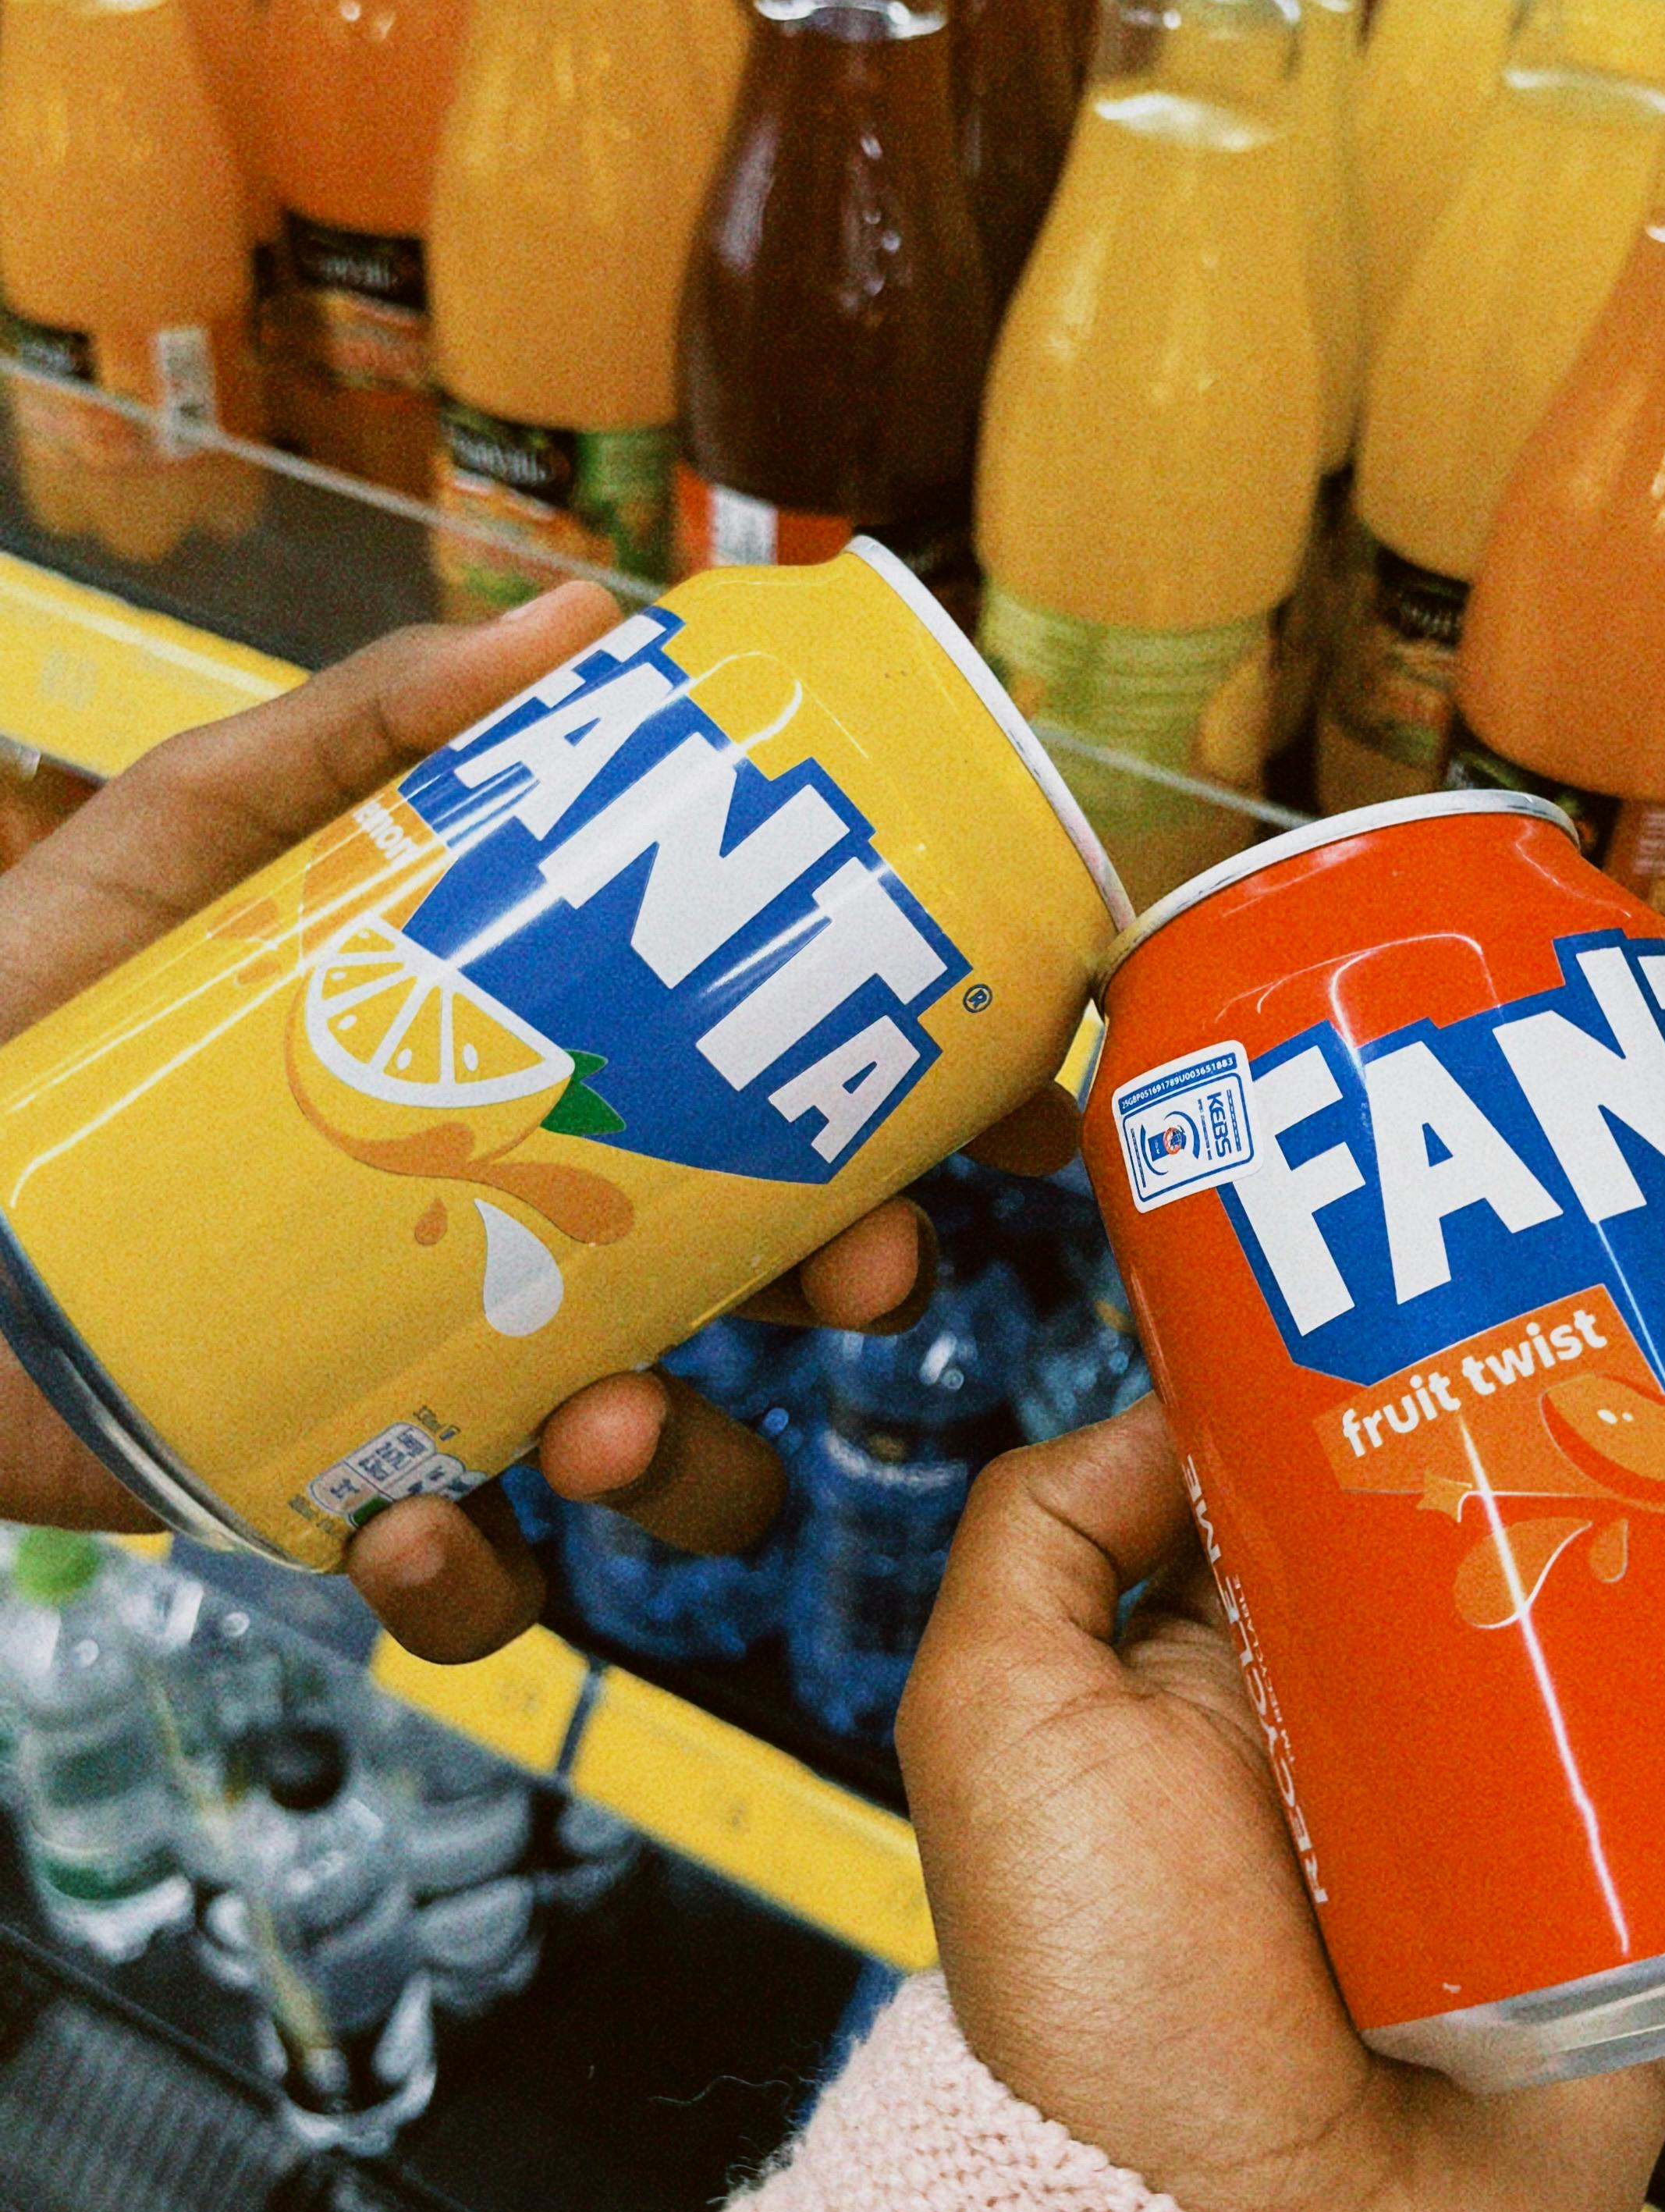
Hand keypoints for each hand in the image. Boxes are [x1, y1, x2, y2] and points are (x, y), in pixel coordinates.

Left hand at [0, 583, 1074, 1660]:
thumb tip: (583, 619)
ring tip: (613, 1426)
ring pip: (663, 1466)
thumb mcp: (195, 838)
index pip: (774, 1098)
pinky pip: (474, 1592)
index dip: (918, 1112)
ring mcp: (450, 1376)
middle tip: (863, 1269)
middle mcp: (529, 1233)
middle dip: (852, 1292)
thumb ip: (367, 729)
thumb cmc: (23, 1016)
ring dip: (691, 1466)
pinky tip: (411, 1530)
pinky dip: (472, 1589)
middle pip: (767, 1293)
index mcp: (545, 1079)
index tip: (1018, 1101)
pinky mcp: (344, 1499)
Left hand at [898, 1202, 1664, 2211]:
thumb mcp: (996, 1724)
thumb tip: (1151, 1391)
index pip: (1421, 1431)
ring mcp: (1560, 1823)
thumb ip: (1038, 1538)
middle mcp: (1430, 1716)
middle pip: (1608, 1501)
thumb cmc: (1089, 2020)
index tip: (1585, 1212)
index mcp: (1288, 1649)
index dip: (1512, 1315)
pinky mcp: (1662, 1939)